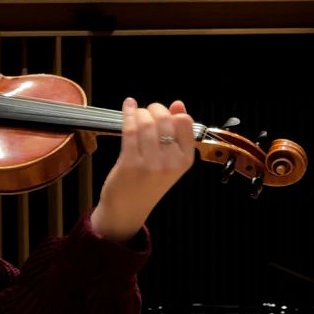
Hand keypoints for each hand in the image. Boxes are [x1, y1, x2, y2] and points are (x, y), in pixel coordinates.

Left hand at [90, 98, 195, 241]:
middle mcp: (171, 162)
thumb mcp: (170, 162)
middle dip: (154, 109)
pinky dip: (128, 114)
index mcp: (185, 160)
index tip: (164, 110)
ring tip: (136, 112)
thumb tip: (178, 104)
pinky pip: (130, 130)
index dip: (173, 112)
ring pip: (147, 123)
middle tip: (147, 110)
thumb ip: (176, 134)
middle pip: (165, 120)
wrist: (128, 209)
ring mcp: (151, 163)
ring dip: (139, 112)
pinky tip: (127, 107)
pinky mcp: (130, 163)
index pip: (185, 123)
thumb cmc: (148, 182)